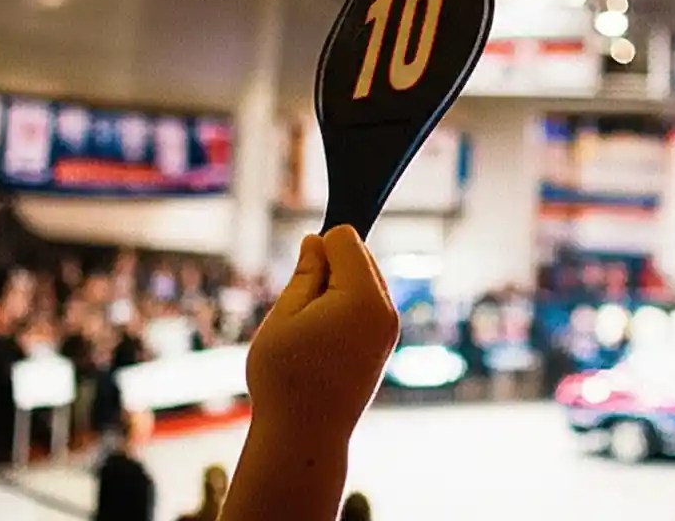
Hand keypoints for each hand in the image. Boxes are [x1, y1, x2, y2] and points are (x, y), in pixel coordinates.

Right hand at [245, 225, 399, 442]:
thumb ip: (306, 273)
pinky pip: (365, 306)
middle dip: (330, 268)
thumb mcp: (285, 314)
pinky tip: (323, 341)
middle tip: (303, 312)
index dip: (316, 249)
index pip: (345, 238)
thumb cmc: (286, 377)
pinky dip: (344, 310)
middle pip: (359, 255)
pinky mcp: (384, 344)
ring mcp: (389, 329)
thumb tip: (317, 242)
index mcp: (363, 297)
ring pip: (362, 280)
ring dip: (336, 290)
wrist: (305, 435)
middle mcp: (385, 309)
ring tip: (312, 331)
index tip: (299, 282)